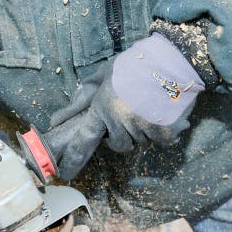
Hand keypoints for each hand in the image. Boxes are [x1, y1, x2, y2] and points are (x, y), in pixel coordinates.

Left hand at [45, 33, 204, 179]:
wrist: (174, 58)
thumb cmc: (137, 63)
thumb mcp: (106, 72)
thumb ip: (85, 94)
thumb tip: (58, 119)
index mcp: (102, 106)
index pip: (85, 138)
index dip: (74, 157)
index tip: (66, 173)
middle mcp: (119, 119)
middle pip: (119, 144)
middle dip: (124, 135)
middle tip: (133, 116)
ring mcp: (141, 125)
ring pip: (140, 142)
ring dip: (144, 131)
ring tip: (151, 108)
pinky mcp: (163, 130)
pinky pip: (160, 140)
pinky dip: (164, 131)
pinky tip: (165, 113)